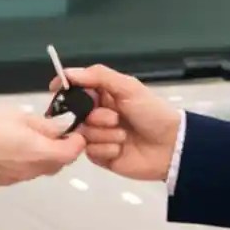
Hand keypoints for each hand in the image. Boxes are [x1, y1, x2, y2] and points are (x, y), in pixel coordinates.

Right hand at [0, 108, 84, 186]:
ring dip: (42, 156)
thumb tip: (64, 126)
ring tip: (29, 138)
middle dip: (61, 149)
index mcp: (41, 153)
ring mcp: (16, 178)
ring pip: (39, 169)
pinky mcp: (2, 181)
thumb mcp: (20, 116)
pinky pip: (21, 173)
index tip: (74, 131)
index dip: (77, 141)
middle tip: (54, 132)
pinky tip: (10, 148)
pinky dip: (23, 162)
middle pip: (58, 164)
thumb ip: (46, 125)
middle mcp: (32, 171)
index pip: (72, 153)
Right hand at [49, 64, 179, 181]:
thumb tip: (67, 73)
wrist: (171, 146)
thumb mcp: (128, 87)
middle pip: (75, 114)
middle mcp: (97, 115)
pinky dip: (106, 149)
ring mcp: (98, 136)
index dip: (66, 91)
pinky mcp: (101, 156)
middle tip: (114, 118)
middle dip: (95, 117)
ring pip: (82, 134)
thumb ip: (98, 76)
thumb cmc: (151, 112)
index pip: (74, 90)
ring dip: (104, 134)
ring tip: (124, 136)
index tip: (57, 90)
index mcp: (102, 95)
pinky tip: (121, 150)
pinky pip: (90, 152)